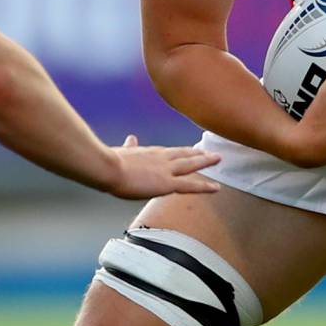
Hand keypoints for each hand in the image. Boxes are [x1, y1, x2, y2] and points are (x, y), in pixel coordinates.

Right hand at [104, 135, 221, 198]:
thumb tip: (131, 138)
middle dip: (199, 154)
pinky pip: (191, 185)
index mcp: (150, 152)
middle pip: (185, 154)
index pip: (170, 152)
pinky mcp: (167, 183)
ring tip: (218, 160)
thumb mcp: (121, 151)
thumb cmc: (108, 162)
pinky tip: (215, 188)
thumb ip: (129, 146)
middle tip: (212, 153)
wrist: (107, 168)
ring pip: (192, 165)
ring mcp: (166, 170)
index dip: (182, 152)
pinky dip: (204, 186)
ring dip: (206, 162)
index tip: (191, 151)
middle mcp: (161, 158)